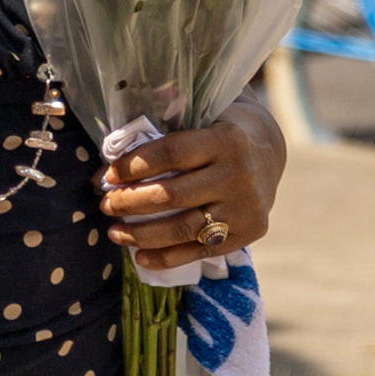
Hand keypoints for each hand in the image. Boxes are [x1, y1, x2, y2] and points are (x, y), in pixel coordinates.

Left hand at [103, 101, 283, 273]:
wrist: (269, 154)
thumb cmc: (219, 133)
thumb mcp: (201, 118)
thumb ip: (162, 133)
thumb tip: (106, 170)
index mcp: (225, 139)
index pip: (171, 153)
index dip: (134, 166)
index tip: (108, 175)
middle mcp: (238, 174)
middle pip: (172, 195)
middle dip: (130, 202)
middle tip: (105, 204)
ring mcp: (244, 208)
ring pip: (182, 228)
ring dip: (140, 234)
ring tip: (114, 232)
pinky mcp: (246, 233)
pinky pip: (198, 251)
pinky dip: (164, 257)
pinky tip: (139, 256)